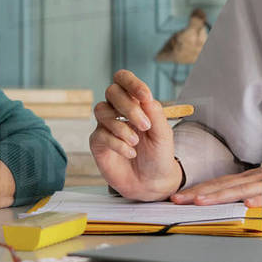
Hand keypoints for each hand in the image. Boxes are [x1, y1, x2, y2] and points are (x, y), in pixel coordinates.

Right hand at [89, 69, 183, 200]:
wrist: (152, 182)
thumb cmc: (158, 154)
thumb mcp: (163, 133)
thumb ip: (155, 113)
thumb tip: (144, 96)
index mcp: (134, 102)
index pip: (124, 80)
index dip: (132, 83)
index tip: (145, 96)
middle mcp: (117, 110)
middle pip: (111, 91)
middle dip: (128, 106)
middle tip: (145, 125)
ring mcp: (106, 126)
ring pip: (102, 110)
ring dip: (121, 126)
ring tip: (136, 142)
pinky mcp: (98, 143)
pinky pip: (100, 134)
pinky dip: (117, 143)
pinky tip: (130, 152)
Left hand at [170, 156, 261, 206]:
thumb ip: (254, 194)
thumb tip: (238, 204)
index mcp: (251, 178)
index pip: (220, 184)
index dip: (200, 190)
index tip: (181, 196)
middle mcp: (256, 177)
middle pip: (223, 185)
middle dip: (199, 193)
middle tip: (178, 199)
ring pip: (240, 190)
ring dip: (219, 195)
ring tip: (201, 201)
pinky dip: (257, 199)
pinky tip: (246, 204)